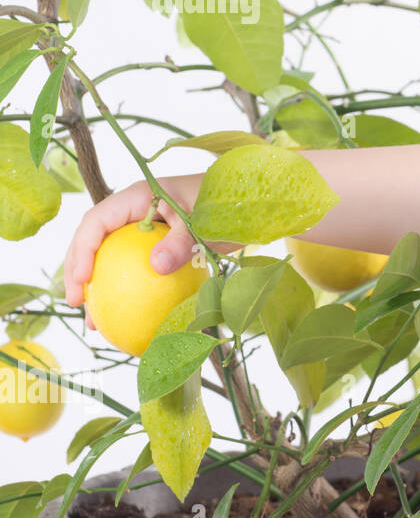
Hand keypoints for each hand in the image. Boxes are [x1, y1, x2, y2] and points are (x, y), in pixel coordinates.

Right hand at [62, 179, 237, 328]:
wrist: (245, 205)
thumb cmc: (225, 206)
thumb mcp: (204, 223)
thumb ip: (182, 241)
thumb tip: (156, 267)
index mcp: (138, 198)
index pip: (97, 220)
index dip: (83, 248)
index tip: (83, 278)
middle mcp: (134, 213)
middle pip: (94, 241)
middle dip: (78, 270)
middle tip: (76, 302)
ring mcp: (143, 230)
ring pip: (110, 258)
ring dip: (98, 286)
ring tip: (92, 319)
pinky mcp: (155, 247)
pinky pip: (134, 269)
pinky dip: (128, 291)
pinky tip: (127, 319)